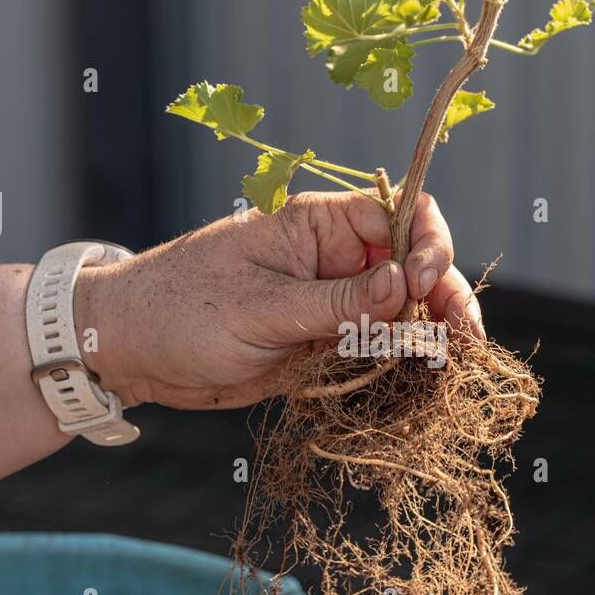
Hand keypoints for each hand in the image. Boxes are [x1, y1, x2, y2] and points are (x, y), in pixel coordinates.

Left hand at [76, 190, 483, 410]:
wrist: (131, 352)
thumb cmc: (182, 309)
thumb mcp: (259, 307)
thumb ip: (334, 302)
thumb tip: (402, 285)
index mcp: (319, 225)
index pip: (400, 216)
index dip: (426, 246)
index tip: (422, 285)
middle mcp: (336, 260)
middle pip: (414, 266)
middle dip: (443, 295)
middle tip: (463, 337)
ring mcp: (333, 305)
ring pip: (402, 313)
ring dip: (432, 333)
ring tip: (457, 360)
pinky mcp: (324, 346)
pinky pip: (377, 350)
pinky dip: (404, 363)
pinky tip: (427, 378)